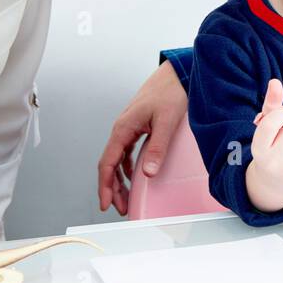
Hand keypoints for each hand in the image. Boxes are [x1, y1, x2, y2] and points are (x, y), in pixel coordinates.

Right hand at [97, 61, 186, 214]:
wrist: (177, 74)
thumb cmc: (171, 92)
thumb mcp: (166, 121)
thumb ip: (157, 147)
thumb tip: (147, 172)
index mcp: (124, 128)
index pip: (107, 163)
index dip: (105, 186)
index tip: (106, 203)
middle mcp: (122, 129)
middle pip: (109, 165)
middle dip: (112, 188)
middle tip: (119, 208)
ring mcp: (129, 128)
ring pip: (117, 160)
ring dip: (120, 180)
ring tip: (126, 198)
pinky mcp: (138, 127)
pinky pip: (127, 153)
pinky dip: (127, 168)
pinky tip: (134, 177)